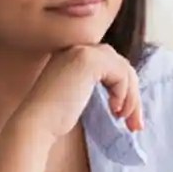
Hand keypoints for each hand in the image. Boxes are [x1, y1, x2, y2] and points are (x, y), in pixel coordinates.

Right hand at [13, 44, 142, 139]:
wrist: (37, 123)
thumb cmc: (55, 117)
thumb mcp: (80, 94)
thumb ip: (98, 84)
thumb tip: (131, 91)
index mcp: (73, 54)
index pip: (111, 65)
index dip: (125, 89)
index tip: (127, 117)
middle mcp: (77, 47)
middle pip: (121, 66)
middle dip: (133, 95)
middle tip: (136, 124)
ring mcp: (82, 50)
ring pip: (125, 70)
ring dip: (131, 98)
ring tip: (125, 119)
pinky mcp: (89, 60)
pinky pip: (121, 74)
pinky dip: (124, 94)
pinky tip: (114, 110)